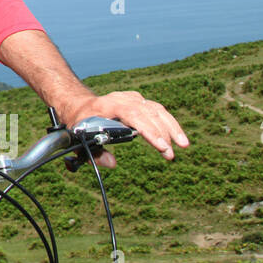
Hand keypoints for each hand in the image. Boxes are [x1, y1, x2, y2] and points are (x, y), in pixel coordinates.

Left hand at [61, 90, 189, 164]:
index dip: (150, 130)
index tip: (162, 146)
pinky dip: (168, 122)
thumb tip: (112, 164)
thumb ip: (95, 153)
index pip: (134, 115)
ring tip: (183, 145)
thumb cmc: (79, 122)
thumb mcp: (79, 138)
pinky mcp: (138, 101)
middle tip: (170, 155)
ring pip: (157, 110)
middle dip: (163, 134)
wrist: (79, 104)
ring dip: (172, 127)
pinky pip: (156, 110)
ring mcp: (132, 98)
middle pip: (149, 112)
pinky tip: (175, 136)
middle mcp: (123, 99)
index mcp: (109, 105)